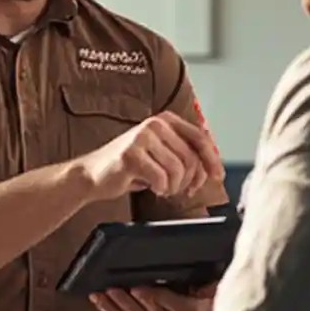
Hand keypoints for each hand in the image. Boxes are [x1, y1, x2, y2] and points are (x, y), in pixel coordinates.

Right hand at [78, 111, 224, 201]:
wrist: (92, 175)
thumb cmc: (129, 167)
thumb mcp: (161, 154)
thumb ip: (184, 153)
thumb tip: (212, 166)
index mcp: (165, 120)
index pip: (200, 138)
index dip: (212, 160)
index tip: (217, 177)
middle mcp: (154, 124)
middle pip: (191, 158)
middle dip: (189, 180)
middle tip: (178, 189)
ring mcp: (141, 138)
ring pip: (177, 170)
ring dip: (173, 187)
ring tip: (162, 188)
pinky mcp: (131, 154)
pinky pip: (161, 178)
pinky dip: (160, 189)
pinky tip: (152, 188)